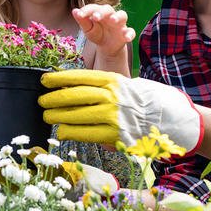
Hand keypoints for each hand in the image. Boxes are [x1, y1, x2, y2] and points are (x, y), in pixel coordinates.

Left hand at [38, 69, 202, 153]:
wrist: (168, 119)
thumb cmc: (141, 100)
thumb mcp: (123, 85)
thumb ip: (102, 86)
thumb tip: (73, 88)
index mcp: (113, 79)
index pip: (80, 77)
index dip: (59, 78)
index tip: (45, 80)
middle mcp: (111, 96)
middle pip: (74, 95)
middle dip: (54, 98)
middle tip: (41, 101)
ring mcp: (112, 115)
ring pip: (76, 114)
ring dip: (57, 116)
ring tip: (47, 116)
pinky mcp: (114, 134)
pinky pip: (85, 133)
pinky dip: (70, 131)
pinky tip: (62, 130)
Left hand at [72, 4, 134, 56]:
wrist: (107, 46)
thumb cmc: (97, 33)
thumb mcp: (88, 29)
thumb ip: (82, 21)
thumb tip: (74, 11)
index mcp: (99, 12)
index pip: (93, 8)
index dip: (87, 10)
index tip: (80, 15)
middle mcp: (110, 15)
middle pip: (108, 9)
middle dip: (102, 12)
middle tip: (96, 17)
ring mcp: (120, 23)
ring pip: (122, 15)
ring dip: (118, 17)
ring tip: (113, 20)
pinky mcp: (126, 32)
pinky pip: (131, 31)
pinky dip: (129, 34)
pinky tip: (126, 38)